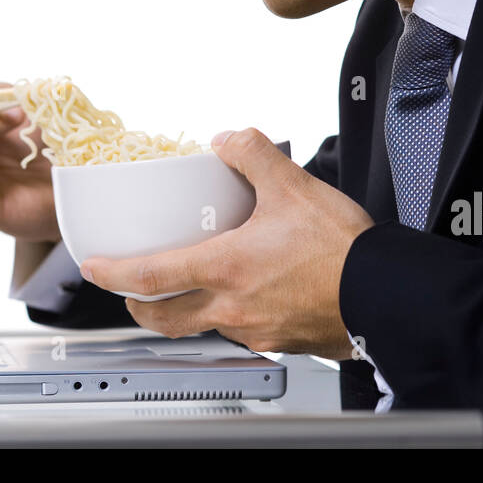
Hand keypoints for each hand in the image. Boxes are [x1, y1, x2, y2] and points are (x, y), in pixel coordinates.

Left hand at [79, 127, 374, 358]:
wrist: (389, 294)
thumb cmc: (343, 251)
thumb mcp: (293, 184)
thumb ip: (253, 154)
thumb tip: (229, 141)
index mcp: (225, 270)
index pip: (149, 277)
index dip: (112, 273)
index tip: (92, 267)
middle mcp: (232, 308)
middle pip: (164, 319)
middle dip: (138, 307)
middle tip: (130, 293)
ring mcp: (256, 330)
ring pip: (205, 325)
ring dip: (189, 310)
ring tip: (196, 285)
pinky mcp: (283, 341)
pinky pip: (244, 330)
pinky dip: (234, 313)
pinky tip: (253, 293)